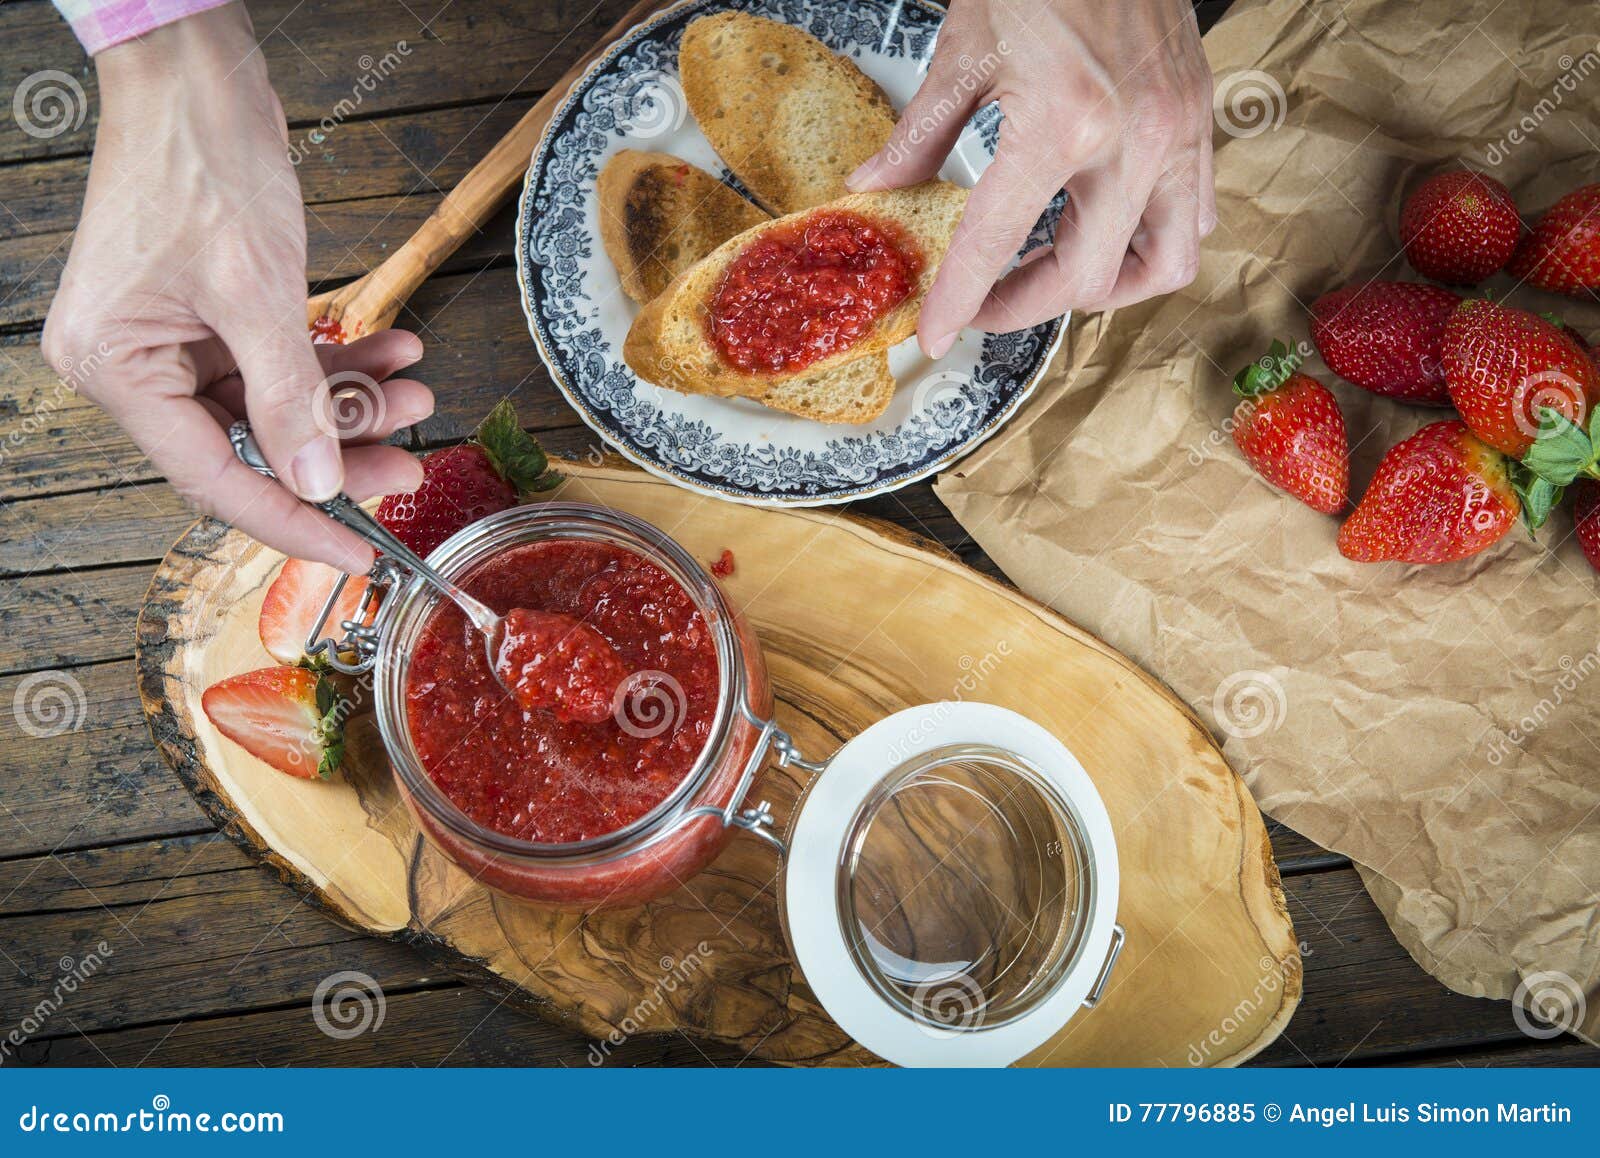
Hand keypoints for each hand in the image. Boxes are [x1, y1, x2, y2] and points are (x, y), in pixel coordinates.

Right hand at [41, 4, 431, 572]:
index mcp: (118, 368)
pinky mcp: (210, 315)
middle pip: (251, 447)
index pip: (214, 479)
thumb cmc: (201, 162)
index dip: (292, 522)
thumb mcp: (256, 290)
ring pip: (277, 406)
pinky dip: (339, 360)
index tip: (360, 552)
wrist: (196, 75)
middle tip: (412, 460)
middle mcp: (135, 364)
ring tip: (417, 392)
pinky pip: (281, 361)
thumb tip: (317, 483)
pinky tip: (395, 354)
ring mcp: (173, 339)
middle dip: (340, 452)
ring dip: (352, 402)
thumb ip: (290, 395)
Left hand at [848, 0, 1215, 353]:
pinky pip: (1195, 214)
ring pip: (1164, 265)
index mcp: (1061, 122)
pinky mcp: (1199, 120)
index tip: (938, 333)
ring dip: (1107, 286)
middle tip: (984, 303)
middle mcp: (1132, 139)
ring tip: (1053, 274)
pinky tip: (1106, 227)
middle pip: (1087, 279)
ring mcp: (1177, 133)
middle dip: (1027, 305)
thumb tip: (879, 186)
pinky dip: (1154, 240)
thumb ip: (920, 135)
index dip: (960, 301)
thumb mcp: (964, 51)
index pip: (996, 244)